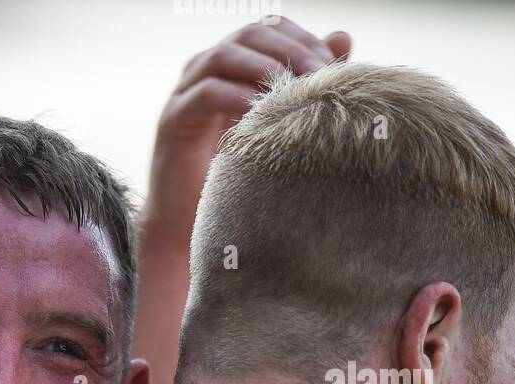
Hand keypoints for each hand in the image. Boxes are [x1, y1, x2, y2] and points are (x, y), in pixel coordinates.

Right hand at [142, 18, 349, 247]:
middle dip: (287, 48)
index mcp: (232, 68)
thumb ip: (307, 82)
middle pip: (246, 35)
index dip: (299, 36)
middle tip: (317, 71)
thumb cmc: (238, 176)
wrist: (190, 224)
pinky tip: (259, 112)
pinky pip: (204, 94)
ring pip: (222, 56)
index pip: (267, 29)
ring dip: (261, 66)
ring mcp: (185, 93)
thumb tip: (342, 37)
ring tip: (291, 87)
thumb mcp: (280, 124)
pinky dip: (234, 96)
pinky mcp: (172, 121)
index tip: (330, 61)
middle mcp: (206, 72)